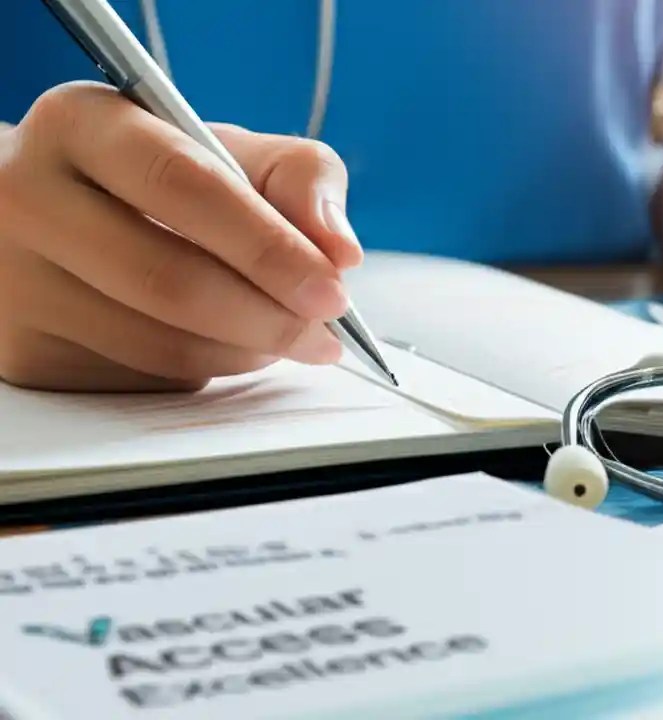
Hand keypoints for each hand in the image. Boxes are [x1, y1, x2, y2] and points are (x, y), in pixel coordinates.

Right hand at [0, 81, 362, 391]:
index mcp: (83, 124)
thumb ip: (302, 178)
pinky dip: (206, 370)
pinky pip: (144, 379)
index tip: (332, 288)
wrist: (61, 214)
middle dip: (270, 317)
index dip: (269, 247)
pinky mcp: (25, 352)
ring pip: (161, 344)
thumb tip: (341, 251)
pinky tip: (221, 343)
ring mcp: (15, 281)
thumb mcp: (232, 151)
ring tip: (284, 335)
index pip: (184, 187)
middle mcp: (26, 195)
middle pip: (170, 280)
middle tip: (325, 333)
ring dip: (247, 352)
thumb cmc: (162, 180)